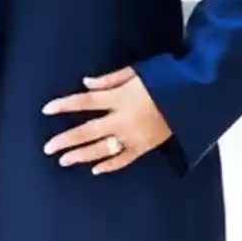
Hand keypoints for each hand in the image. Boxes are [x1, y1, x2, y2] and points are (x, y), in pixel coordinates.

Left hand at [41, 67, 172, 174]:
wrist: (195, 98)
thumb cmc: (166, 79)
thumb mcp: (137, 72)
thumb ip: (109, 79)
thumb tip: (85, 84)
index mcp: (120, 98)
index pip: (85, 102)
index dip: (64, 105)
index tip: (46, 110)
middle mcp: (123, 120)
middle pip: (88, 131)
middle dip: (66, 139)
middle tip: (48, 147)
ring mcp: (133, 136)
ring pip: (102, 149)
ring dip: (81, 155)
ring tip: (63, 160)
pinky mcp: (145, 147)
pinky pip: (124, 159)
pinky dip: (109, 165)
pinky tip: (95, 169)